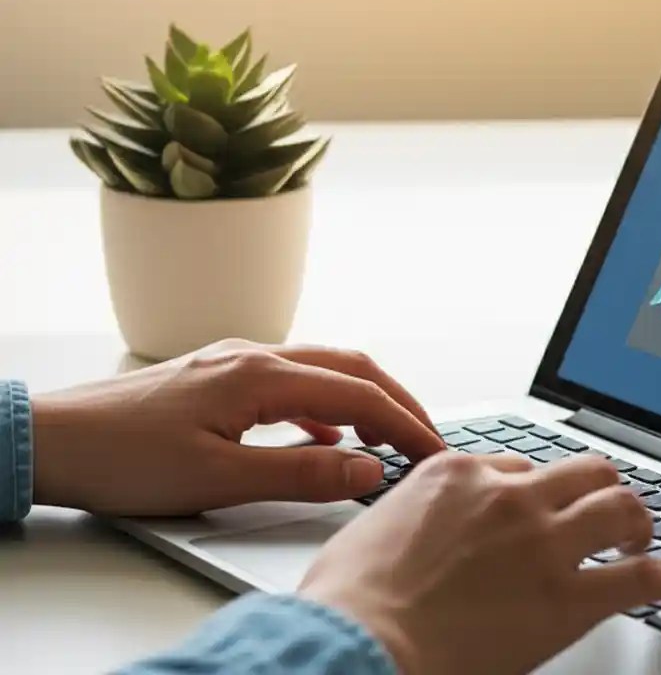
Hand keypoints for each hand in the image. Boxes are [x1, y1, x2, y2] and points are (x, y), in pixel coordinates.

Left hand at [31, 339, 443, 515]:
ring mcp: (235, 362)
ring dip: (365, 398)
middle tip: (428, 438)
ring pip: (323, 369)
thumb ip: (301, 474)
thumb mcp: (219, 478)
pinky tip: (325, 435)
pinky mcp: (218, 377)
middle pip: (351, 368)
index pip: (359, 396)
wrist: (50, 440)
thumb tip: (369, 469)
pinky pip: (293, 381)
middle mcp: (254, 356)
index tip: (435, 454)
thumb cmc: (123, 458)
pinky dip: (327, 404)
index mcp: (261, 375)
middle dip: (399, 401)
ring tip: (390, 436)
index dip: (406, 425)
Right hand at [299, 452, 660, 674]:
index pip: (518, 465)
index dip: (534, 489)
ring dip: (637, 521)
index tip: (540, 507)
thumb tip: (418, 531)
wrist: (356, 645)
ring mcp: (543, 544)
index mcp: (458, 475)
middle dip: (600, 487)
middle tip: (605, 510)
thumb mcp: (370, 531)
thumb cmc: (349, 603)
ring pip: (619, 507)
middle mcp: (509, 498)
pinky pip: (638, 578)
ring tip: (641, 537)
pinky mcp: (568, 598)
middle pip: (583, 471)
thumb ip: (413, 518)